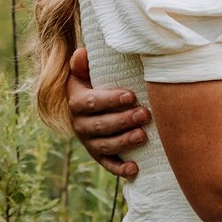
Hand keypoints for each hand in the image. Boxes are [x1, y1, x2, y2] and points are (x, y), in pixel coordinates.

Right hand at [65, 46, 148, 178]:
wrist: (90, 108)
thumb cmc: (94, 85)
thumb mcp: (85, 74)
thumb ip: (82, 64)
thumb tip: (82, 53)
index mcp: (76, 102)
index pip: (91, 102)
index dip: (111, 100)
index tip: (131, 95)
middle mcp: (80, 125)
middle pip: (100, 125)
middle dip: (123, 120)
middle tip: (145, 114)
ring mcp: (89, 142)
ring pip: (105, 146)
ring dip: (124, 142)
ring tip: (143, 135)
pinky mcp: (99, 156)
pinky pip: (108, 165)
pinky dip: (120, 169)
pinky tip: (134, 169)